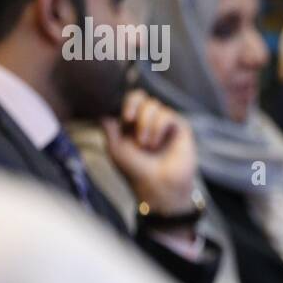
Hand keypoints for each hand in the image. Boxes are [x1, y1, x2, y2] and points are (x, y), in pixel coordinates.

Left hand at [102, 89, 198, 214]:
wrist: (158, 186)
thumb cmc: (135, 171)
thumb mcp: (115, 149)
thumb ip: (108, 128)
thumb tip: (103, 111)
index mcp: (132, 124)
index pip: (129, 100)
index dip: (127, 103)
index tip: (125, 118)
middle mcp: (149, 120)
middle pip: (141, 96)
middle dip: (135, 110)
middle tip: (133, 128)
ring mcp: (165, 123)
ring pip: (153, 105)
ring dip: (146, 124)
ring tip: (146, 145)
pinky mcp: (180, 127)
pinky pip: (167, 115)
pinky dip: (158, 128)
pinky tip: (156, 144)